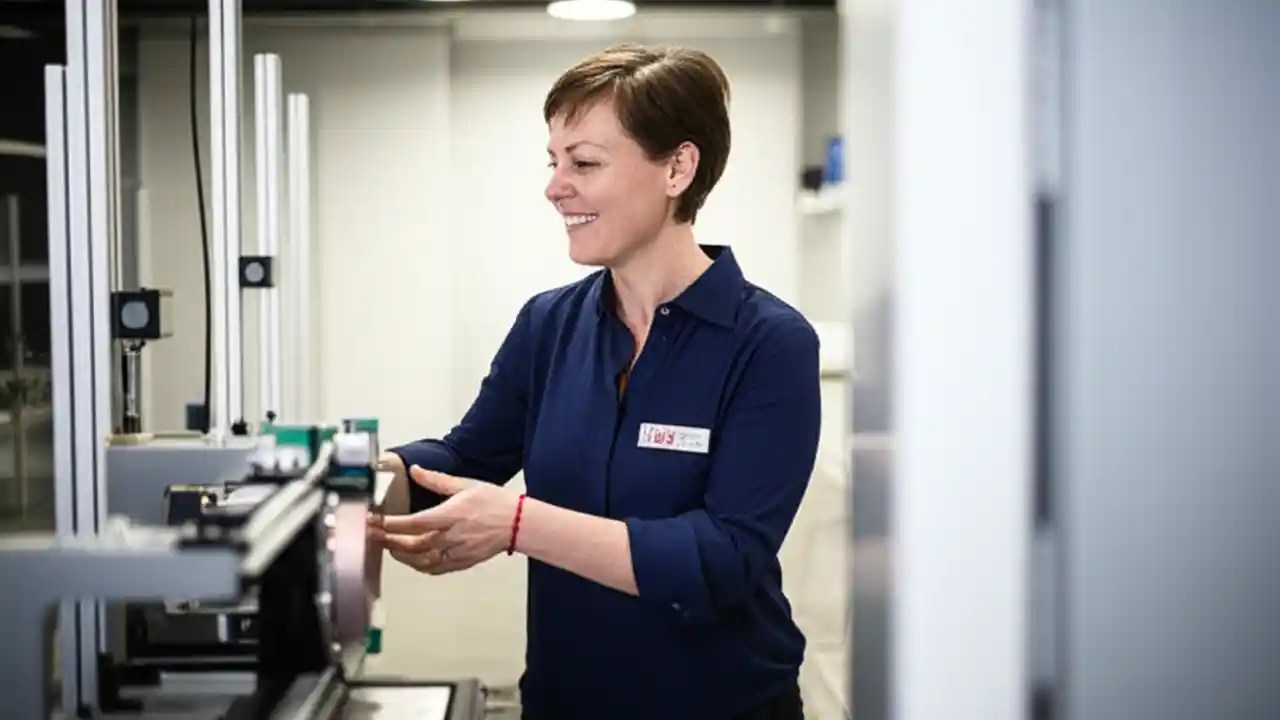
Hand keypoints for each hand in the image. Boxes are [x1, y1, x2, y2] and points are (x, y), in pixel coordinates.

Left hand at [368, 465, 518, 575]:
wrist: (519, 523)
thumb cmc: (495, 502)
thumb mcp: (466, 484)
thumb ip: (437, 480)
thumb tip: (416, 471)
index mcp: (450, 515)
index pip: (414, 523)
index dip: (391, 524)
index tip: (375, 521)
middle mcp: (451, 537)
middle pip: (412, 545)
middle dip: (388, 541)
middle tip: (372, 535)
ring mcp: (456, 552)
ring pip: (421, 561)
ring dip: (401, 555)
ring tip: (388, 547)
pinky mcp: (462, 562)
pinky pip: (435, 569)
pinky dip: (419, 566)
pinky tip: (412, 560)